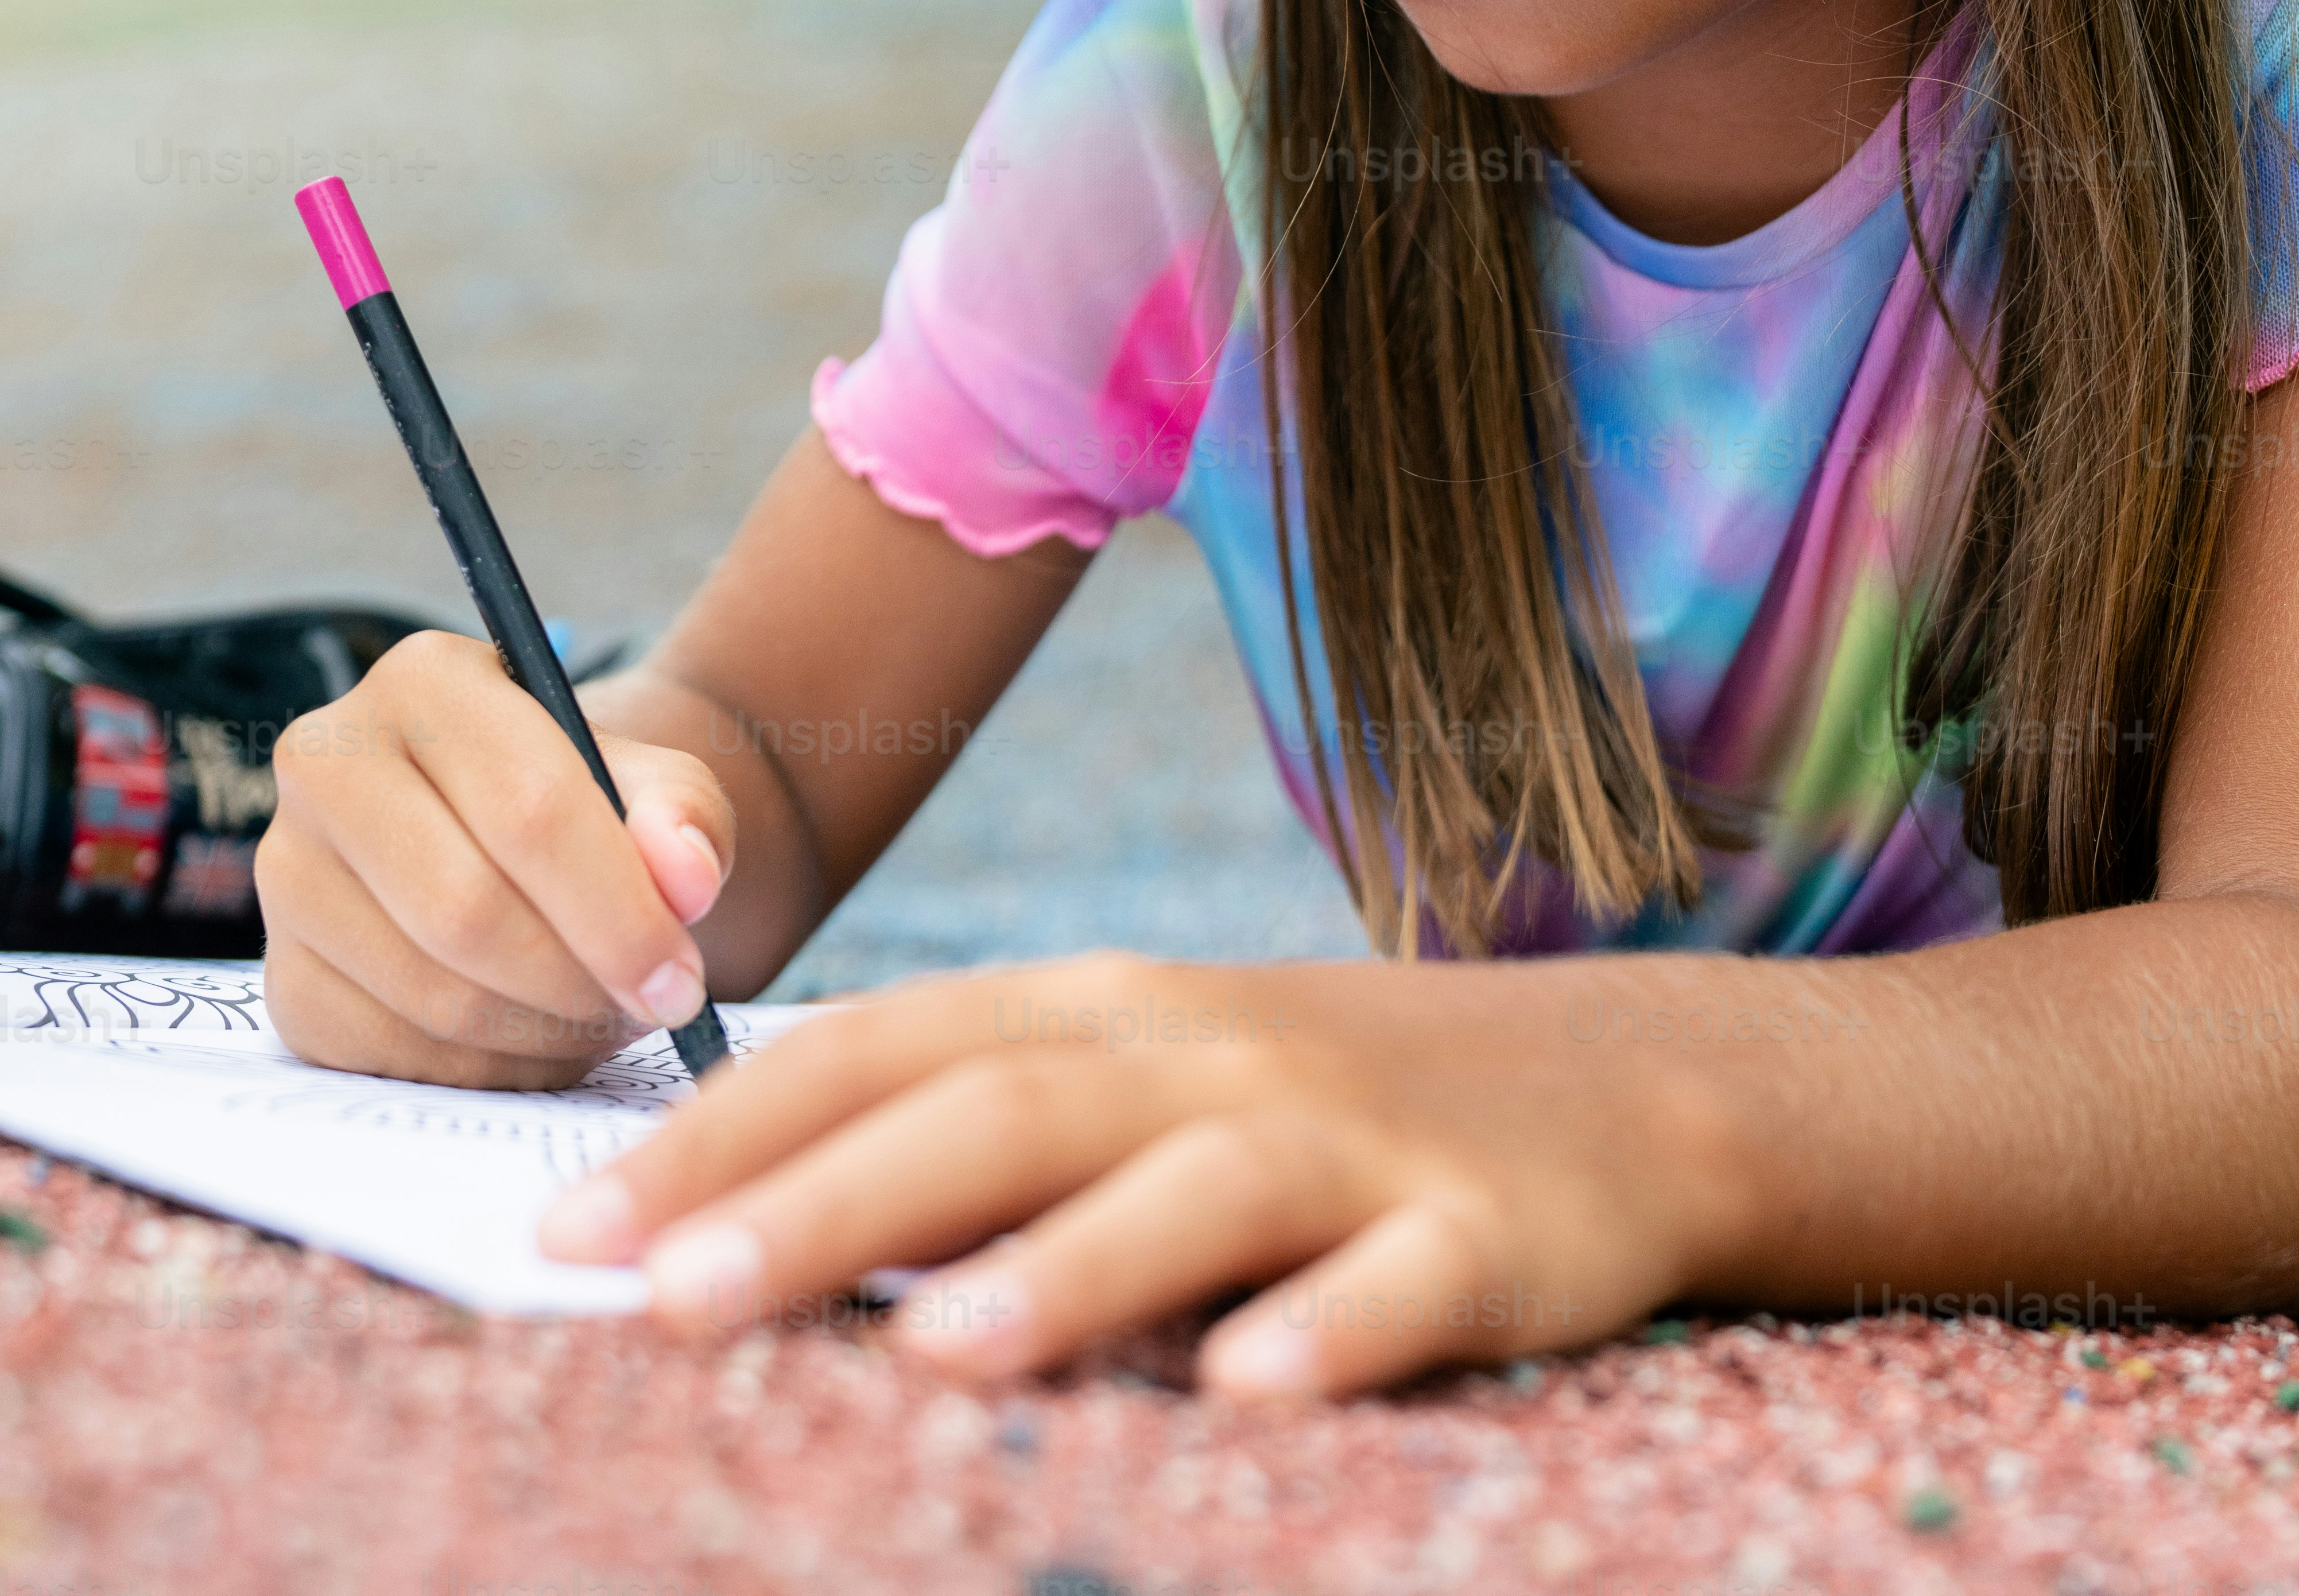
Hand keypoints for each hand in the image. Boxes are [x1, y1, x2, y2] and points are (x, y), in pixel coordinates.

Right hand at [258, 631, 737, 1086]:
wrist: (506, 840)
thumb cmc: (587, 802)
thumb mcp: (658, 784)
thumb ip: (684, 816)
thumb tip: (683, 880)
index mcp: (425, 681)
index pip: (529, 809)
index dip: (617, 911)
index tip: (680, 980)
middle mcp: (328, 762)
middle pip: (467, 911)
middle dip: (578, 981)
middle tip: (648, 1008)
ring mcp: (288, 874)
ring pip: (430, 995)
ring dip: (541, 1033)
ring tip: (603, 1016)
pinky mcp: (284, 977)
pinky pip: (392, 1055)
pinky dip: (486, 1071)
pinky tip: (537, 1040)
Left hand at [539, 947, 1752, 1394]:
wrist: (1620, 1084)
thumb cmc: (1321, 1102)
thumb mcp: (1148, 1075)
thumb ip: (975, 1128)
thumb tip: (741, 1216)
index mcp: (1114, 1012)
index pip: (890, 1045)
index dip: (730, 1128)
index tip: (575, 1228)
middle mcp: (1212, 1054)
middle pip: (1006, 1110)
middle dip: (827, 1200)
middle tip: (669, 1298)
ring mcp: (1356, 1140)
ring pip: (1193, 1190)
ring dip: (1061, 1266)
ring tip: (929, 1345)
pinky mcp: (1482, 1234)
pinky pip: (1400, 1285)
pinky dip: (1327, 1328)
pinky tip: (1249, 1388)